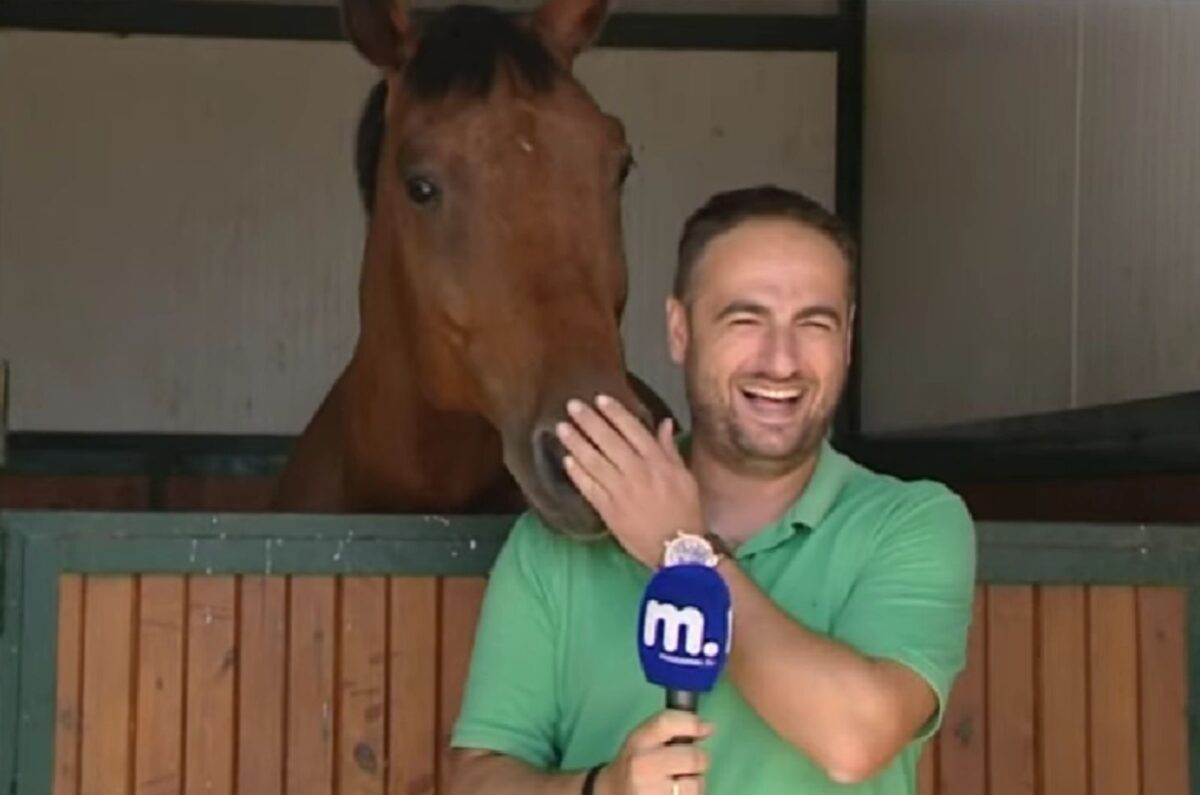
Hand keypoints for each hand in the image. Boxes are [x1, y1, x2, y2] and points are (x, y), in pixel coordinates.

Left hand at [556, 395, 703, 568]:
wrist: (678, 548)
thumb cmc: (685, 511)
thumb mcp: (685, 476)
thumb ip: (670, 449)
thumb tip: (664, 423)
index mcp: (658, 461)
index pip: (633, 429)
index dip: (615, 413)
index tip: (600, 399)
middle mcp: (638, 471)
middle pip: (608, 440)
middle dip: (589, 421)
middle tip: (572, 405)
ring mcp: (621, 490)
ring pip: (594, 461)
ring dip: (576, 443)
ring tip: (561, 428)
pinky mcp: (608, 510)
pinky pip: (589, 487)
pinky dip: (577, 473)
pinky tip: (566, 460)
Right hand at [596, 711, 712, 794]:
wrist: (612, 792)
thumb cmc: (634, 763)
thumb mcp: (644, 739)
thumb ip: (672, 728)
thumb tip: (709, 728)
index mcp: (639, 741)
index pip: (668, 723)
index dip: (693, 723)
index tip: (706, 729)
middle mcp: (644, 765)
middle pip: (693, 757)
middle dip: (700, 759)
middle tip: (691, 763)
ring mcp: (652, 791)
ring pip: (697, 783)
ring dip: (696, 782)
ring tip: (680, 782)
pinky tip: (676, 793)